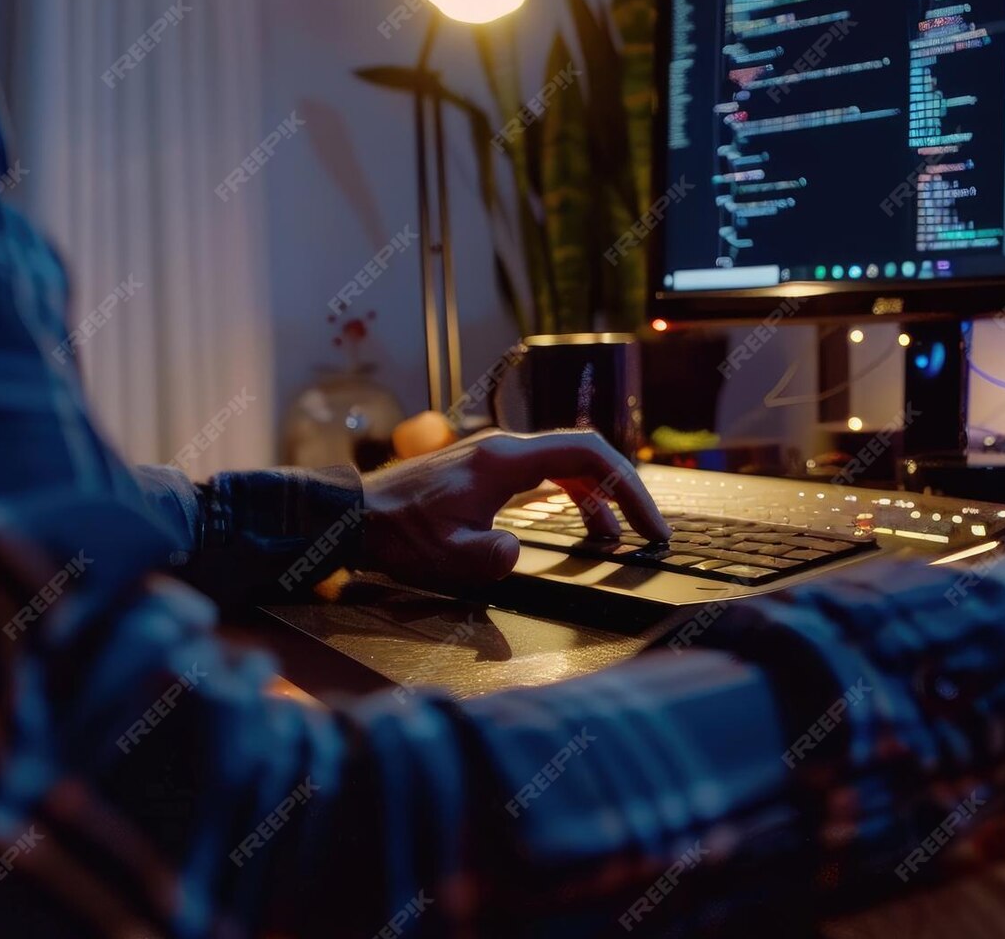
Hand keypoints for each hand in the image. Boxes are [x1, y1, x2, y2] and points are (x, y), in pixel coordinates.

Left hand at [359, 429, 670, 594]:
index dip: (627, 487)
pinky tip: (581, 526)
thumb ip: (485, 556)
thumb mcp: (445, 556)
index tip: (647, 524)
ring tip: (616, 539)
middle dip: (624, 492)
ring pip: (570, 463)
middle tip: (648, 531)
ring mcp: (500, 455)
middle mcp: (508, 448)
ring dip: (600, 497)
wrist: (355, 516)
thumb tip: (513, 552)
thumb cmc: (398, 534)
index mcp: (506, 462)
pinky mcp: (491, 469)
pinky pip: (550, 472)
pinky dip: (575, 496)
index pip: (588, 457)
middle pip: (587, 455)